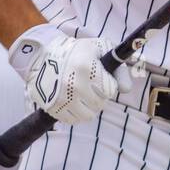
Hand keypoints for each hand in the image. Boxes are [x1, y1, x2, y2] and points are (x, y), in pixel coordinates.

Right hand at [9, 24, 134, 123]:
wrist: (42, 55)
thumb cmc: (77, 51)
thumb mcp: (100, 50)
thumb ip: (118, 68)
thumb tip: (126, 89)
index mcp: (87, 68)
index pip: (110, 90)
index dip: (109, 85)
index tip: (102, 78)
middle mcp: (74, 85)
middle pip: (100, 104)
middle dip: (100, 96)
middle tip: (92, 87)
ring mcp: (62, 98)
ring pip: (88, 115)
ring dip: (89, 107)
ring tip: (83, 95)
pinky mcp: (52, 107)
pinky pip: (73, 120)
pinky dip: (76, 113)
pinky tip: (73, 101)